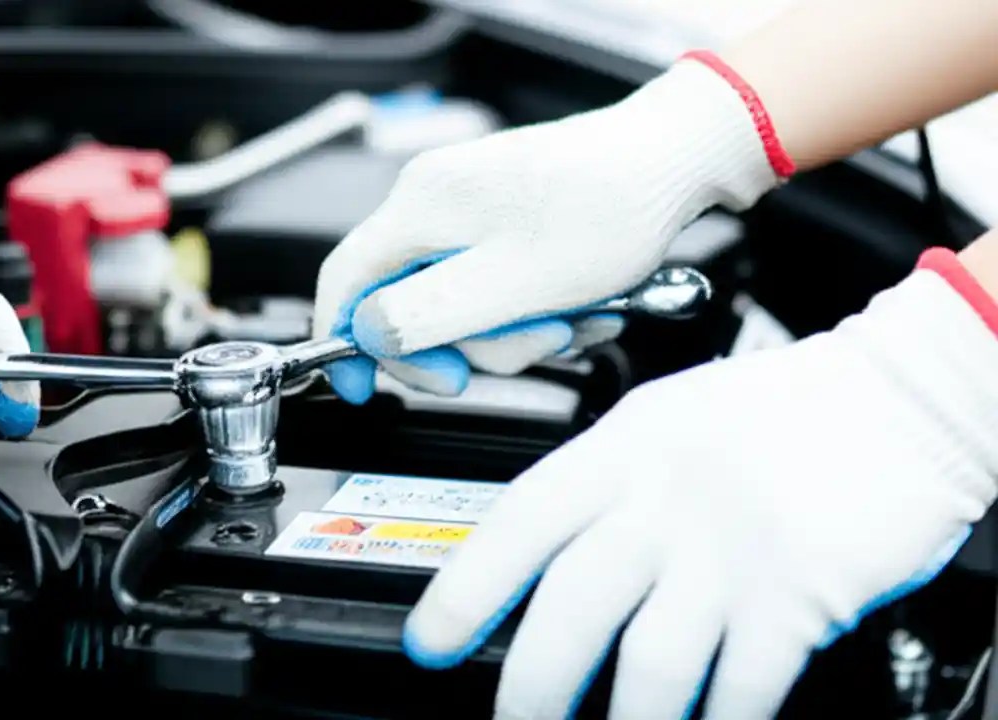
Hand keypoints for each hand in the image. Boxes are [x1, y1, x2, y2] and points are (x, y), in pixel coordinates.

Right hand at [312, 58, 778, 403]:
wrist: (676, 161)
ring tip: (569, 322)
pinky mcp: (507, 220)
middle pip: (406, 300)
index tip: (364, 386)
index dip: (348, 341)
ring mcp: (472, 208)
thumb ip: (432, 312)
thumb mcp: (516, 281)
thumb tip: (369, 333)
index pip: (345, 278)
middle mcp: (436, 199)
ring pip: (457, 300)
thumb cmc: (611, 206)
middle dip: (464, 343)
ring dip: (512, 330)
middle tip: (517, 354)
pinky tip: (576, 306)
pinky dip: (532, 309)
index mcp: (422, 206)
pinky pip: (494, 284)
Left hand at [403, 259, 997, 718]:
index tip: (429, 641)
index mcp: (624, 449)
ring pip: (650, 664)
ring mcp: (732, 550)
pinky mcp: (799, 596)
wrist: (902, 398)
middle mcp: (667, 499)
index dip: (465, 589)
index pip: (520, 521)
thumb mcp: (668, 417)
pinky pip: (741, 687)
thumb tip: (537, 539)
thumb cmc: (786, 407)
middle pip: (573, 606)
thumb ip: (604, 477)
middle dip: (531, 685)